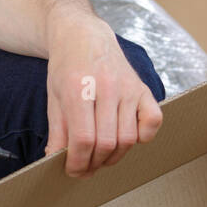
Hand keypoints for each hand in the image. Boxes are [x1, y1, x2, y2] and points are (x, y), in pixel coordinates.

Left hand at [44, 17, 163, 176]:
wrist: (83, 35)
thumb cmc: (66, 67)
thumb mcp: (53, 98)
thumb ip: (57, 131)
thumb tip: (55, 160)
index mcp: (78, 89)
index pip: (83, 139)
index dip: (78, 162)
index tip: (73, 171)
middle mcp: (106, 87)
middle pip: (107, 142)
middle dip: (94, 163)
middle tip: (86, 168)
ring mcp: (128, 87)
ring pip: (128, 138)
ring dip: (115, 156)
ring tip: (101, 157)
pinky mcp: (143, 88)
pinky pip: (153, 121)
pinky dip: (143, 137)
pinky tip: (128, 137)